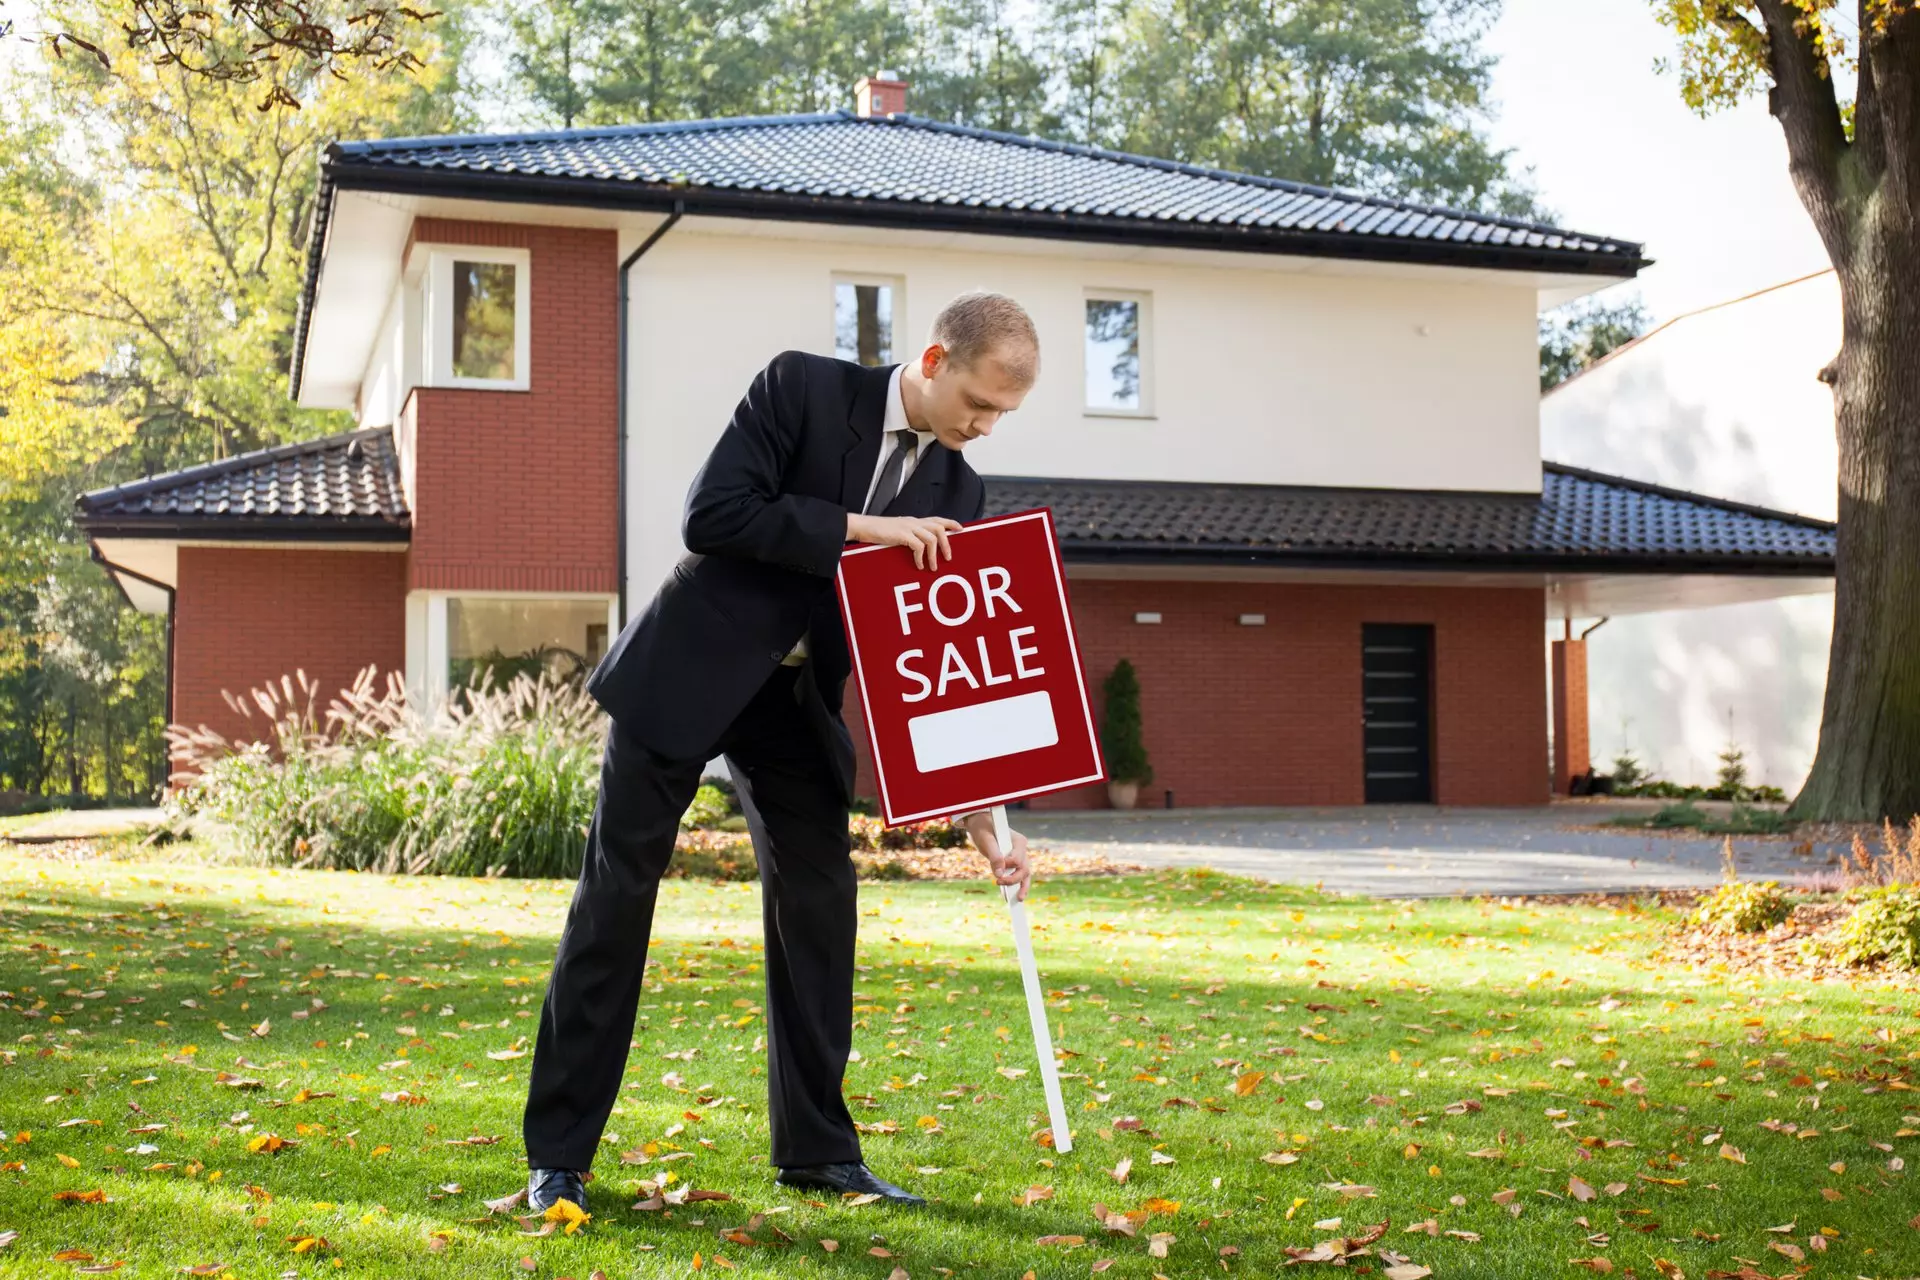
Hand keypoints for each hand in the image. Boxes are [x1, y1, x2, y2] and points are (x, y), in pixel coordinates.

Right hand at [847, 513, 962, 569]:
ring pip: (932, 538)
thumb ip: (910, 535)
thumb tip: (920, 548)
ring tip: (933, 567)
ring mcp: (908, 527)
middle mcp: (914, 522)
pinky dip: (920, 558)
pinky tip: (918, 565)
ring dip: (934, 555)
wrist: (864, 527)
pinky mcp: (902, 535)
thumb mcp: (898, 531)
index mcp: (914, 521)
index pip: (937, 519)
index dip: (950, 523)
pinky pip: (918, 546)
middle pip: (939, 528)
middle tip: (948, 557)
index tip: (961, 528)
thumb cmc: (879, 532)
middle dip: (947, 543)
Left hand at [962, 812, 1030, 901]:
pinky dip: (1015, 885)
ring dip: (1022, 887)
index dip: (1007, 868)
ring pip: (1024, 874)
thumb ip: (994, 857)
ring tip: (1018, 900)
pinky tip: (1011, 896)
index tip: (996, 871)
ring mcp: (1019, 856)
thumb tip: (1000, 874)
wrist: (980, 825)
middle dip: (1014, 880)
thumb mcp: (986, 841)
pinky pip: (1017, 875)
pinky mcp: (1013, 862)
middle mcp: (1022, 849)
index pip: (1017, 860)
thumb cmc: (983, 829)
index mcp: (1019, 841)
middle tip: (998, 883)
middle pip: (1024, 869)